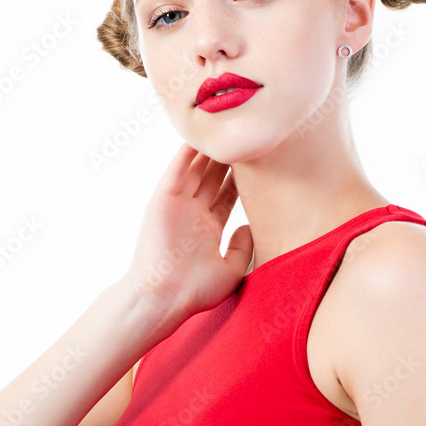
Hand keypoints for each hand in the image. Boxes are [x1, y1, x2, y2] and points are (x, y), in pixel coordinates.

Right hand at [124, 143, 252, 321]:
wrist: (164, 296)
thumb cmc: (195, 291)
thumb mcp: (232, 269)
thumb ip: (243, 246)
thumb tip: (249, 225)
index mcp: (208, 230)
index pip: (228, 196)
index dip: (244, 179)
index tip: (262, 162)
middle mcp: (193, 214)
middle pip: (214, 178)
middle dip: (230, 159)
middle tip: (247, 136)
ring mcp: (177, 205)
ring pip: (197, 169)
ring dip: (210, 150)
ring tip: (228, 128)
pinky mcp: (162, 200)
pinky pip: (177, 171)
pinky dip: (186, 153)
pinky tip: (199, 136)